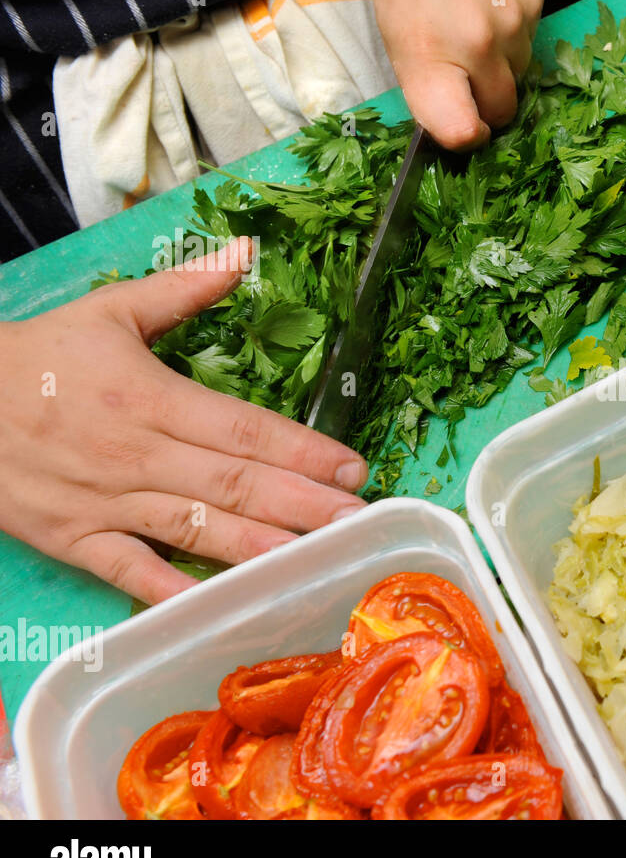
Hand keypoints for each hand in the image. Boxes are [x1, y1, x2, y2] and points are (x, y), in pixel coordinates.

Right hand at [0, 238, 368, 604]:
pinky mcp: (76, 541)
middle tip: (357, 521)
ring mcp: (107, 503)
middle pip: (234, 486)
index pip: (244, 430)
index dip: (303, 451)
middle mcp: (137, 455)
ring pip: (196, 532)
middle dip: (302, 506)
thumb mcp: (109, 312)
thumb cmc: (36, 359)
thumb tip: (244, 251)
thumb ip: (184, 288)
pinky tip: (225, 605)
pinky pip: (132, 575)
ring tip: (318, 559)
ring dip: (261, 548)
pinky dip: (176, 593)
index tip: (351, 467)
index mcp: (151, 399)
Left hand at [372, 0, 542, 149]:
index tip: (464, 131)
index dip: (465, 138)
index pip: (461, 131)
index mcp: (429, 56)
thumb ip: (427, 87)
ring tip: (475, 26)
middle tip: (467, 76)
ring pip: (519, 74)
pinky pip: (531, 39)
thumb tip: (457, 125)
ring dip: (502, 64)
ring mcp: (513, 22)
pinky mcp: (537, 2)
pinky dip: (513, 33)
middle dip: (487, 103)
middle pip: (502, 111)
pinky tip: (490, 5)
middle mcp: (477, 45)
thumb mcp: (396, 34)